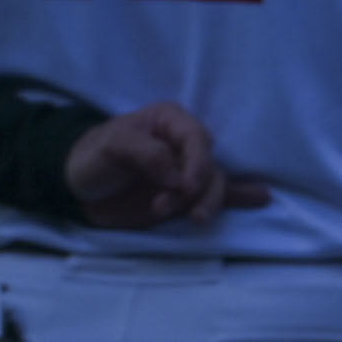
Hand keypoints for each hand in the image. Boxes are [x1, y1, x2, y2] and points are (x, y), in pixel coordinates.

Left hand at [64, 103, 269, 231]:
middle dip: (198, 189)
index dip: (197, 162)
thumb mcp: (111, 146)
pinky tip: (262, 198)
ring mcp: (187, 172)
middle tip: (166, 206)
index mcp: (169, 122)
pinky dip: (241, 197)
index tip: (185, 187)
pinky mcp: (187, 197)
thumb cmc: (93, 156)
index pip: (196, 138)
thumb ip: (144, 153)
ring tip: (196, 219)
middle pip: (210, 164)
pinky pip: (220, 194)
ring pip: (215, 184)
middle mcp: (184, 145)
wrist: (79, 188)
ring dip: (209, 202)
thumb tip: (174, 175)